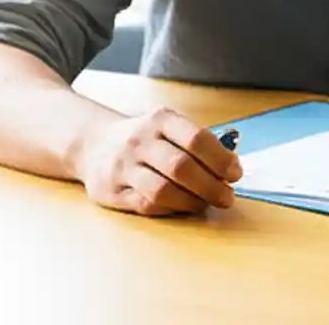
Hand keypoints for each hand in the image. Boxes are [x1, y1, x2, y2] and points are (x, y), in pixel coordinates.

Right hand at [70, 107, 242, 215]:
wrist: (92, 144)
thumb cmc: (146, 138)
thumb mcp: (169, 127)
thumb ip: (198, 143)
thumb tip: (231, 167)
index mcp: (160, 119)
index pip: (196, 139)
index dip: (221, 159)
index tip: (236, 173)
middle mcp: (139, 141)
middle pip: (181, 167)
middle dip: (211, 186)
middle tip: (228, 196)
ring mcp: (122, 166)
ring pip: (163, 190)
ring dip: (192, 201)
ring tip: (207, 203)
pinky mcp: (111, 191)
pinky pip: (147, 205)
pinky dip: (171, 208)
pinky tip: (183, 206)